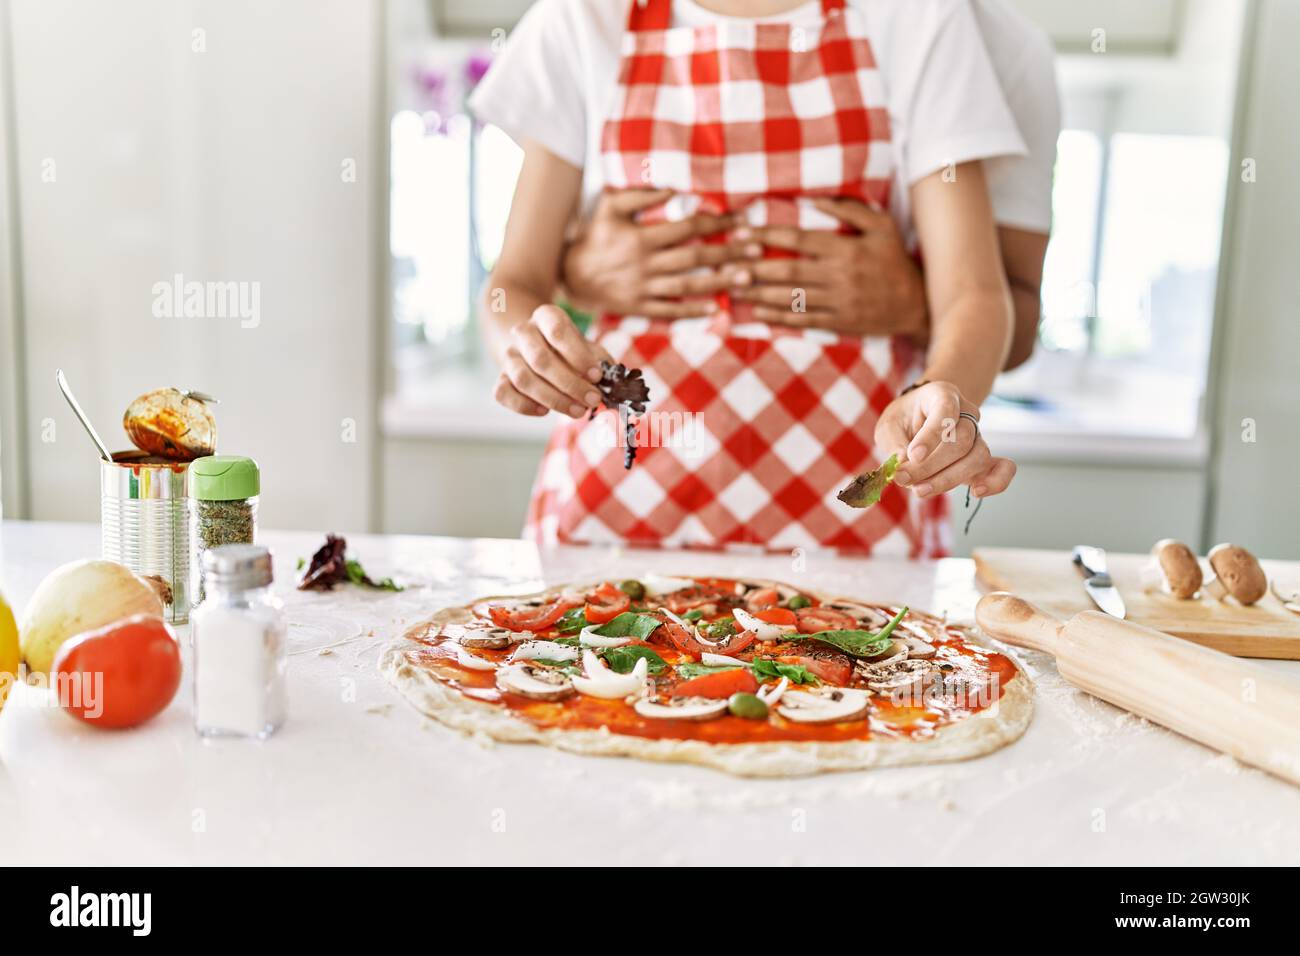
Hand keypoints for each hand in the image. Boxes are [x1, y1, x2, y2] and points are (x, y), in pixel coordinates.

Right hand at [493, 305, 611, 417]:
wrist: (536, 346)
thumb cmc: (568, 349)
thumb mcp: (587, 347)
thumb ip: (601, 361)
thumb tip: (614, 383)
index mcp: (546, 316)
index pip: (557, 331)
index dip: (578, 356)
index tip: (597, 375)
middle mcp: (524, 333)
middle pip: (540, 359)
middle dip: (570, 384)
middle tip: (593, 399)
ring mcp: (509, 355)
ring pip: (523, 379)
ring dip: (553, 399)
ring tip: (578, 411)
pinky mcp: (501, 377)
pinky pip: (503, 393)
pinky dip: (524, 405)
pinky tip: (545, 411)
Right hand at [562, 189, 755, 317]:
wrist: (571, 275)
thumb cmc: (595, 235)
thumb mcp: (610, 207)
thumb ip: (640, 195)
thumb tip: (673, 185)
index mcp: (641, 237)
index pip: (688, 228)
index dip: (718, 223)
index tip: (743, 221)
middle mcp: (645, 264)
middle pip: (695, 257)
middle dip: (728, 252)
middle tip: (757, 248)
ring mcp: (644, 288)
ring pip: (688, 285)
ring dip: (720, 282)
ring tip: (748, 278)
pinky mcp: (640, 307)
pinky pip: (671, 311)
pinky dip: (693, 310)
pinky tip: (716, 308)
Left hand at [726, 198, 927, 337]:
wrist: (916, 303)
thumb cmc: (894, 259)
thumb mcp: (880, 225)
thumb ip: (848, 209)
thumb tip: (812, 197)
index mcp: (846, 248)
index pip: (798, 239)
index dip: (767, 235)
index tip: (741, 232)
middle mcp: (840, 275)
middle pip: (788, 270)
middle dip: (754, 267)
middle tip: (726, 265)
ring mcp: (839, 301)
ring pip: (792, 297)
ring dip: (760, 293)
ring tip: (734, 287)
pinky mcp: (839, 323)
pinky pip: (803, 320)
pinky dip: (779, 317)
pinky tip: (758, 312)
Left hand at [874, 382, 1015, 499]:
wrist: (919, 419)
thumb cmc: (903, 420)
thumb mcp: (888, 426)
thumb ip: (895, 444)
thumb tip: (905, 466)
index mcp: (943, 395)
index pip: (946, 411)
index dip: (931, 436)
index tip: (913, 456)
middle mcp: (967, 413)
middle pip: (962, 440)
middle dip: (931, 465)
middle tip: (904, 478)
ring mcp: (978, 435)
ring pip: (977, 457)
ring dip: (949, 479)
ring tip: (920, 490)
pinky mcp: (984, 457)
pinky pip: (1004, 468)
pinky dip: (996, 482)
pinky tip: (976, 492)